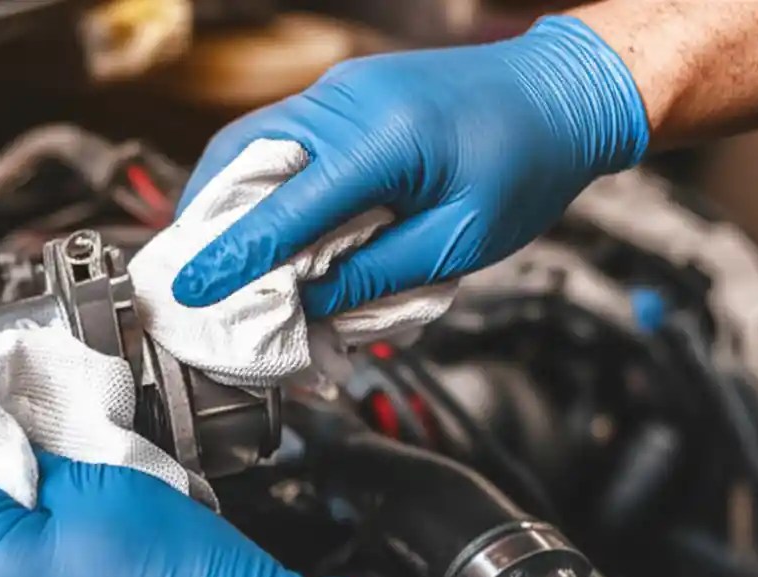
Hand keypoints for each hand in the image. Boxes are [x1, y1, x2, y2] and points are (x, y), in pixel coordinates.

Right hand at [172, 16, 648, 315]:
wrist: (564, 91)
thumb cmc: (528, 163)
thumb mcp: (459, 241)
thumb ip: (375, 274)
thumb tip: (308, 303)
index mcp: (383, 141)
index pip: (284, 209)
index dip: (233, 257)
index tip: (192, 291)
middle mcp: (347, 104)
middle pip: (241, 161)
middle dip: (207, 222)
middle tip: (193, 276)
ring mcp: (340, 92)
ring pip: (250, 144)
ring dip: (225, 199)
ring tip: (217, 253)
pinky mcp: (343, 95)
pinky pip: (277, 136)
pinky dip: (255, 180)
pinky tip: (257, 216)